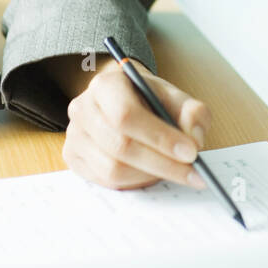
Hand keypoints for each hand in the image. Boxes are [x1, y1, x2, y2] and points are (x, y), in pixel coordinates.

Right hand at [62, 57, 210, 190]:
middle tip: (192, 172)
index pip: (127, 115)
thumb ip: (193, 114)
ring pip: (113, 169)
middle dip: (162, 163)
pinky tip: (152, 172)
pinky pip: (106, 181)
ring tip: (174, 170)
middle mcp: (83, 109)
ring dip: (150, 174)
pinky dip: (135, 182)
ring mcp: (75, 136)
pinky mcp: (74, 159)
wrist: (125, 101)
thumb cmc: (151, 100)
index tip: (191, 152)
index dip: (160, 137)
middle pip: (120, 146)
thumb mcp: (177, 98)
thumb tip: (193, 141)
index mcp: (106, 85)